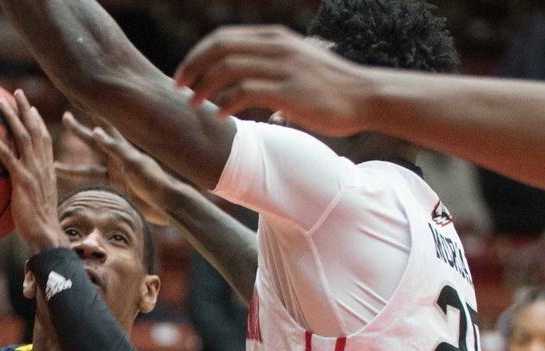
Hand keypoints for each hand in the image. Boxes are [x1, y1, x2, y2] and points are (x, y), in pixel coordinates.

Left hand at [0, 89, 65, 251]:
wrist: (46, 233)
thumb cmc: (39, 224)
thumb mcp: (36, 202)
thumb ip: (28, 191)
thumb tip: (17, 192)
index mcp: (48, 168)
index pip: (44, 139)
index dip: (38, 121)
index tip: (30, 108)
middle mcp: (43, 165)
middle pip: (35, 129)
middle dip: (26, 109)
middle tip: (17, 92)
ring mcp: (33, 171)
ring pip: (23, 136)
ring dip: (11, 117)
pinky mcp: (22, 180)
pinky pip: (7, 156)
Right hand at [55, 112, 173, 226]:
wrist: (166, 203)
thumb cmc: (154, 181)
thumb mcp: (134, 163)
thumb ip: (115, 148)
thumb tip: (94, 132)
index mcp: (122, 147)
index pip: (104, 124)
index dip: (92, 111)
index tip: (80, 98)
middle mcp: (117, 157)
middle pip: (92, 141)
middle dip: (78, 131)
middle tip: (65, 117)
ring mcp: (116, 171)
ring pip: (88, 167)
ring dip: (71, 168)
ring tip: (54, 165)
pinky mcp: (117, 184)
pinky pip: (94, 182)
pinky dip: (81, 182)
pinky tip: (70, 183)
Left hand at [173, 25, 378, 134]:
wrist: (365, 96)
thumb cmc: (328, 86)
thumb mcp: (295, 63)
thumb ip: (267, 65)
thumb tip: (236, 81)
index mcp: (274, 38)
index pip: (222, 38)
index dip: (196, 56)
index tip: (183, 76)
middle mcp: (276, 47)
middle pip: (219, 49)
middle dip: (192, 69)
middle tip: (179, 90)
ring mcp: (283, 67)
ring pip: (228, 69)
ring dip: (204, 88)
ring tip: (194, 105)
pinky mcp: (290, 91)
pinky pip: (246, 92)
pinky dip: (226, 104)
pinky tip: (221, 117)